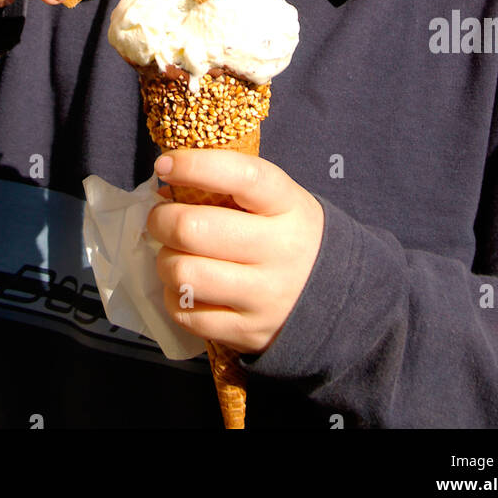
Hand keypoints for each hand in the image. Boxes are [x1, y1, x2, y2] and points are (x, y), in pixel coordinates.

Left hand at [146, 149, 324, 356]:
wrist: (335, 297)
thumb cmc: (288, 234)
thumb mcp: (278, 200)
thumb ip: (230, 185)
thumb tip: (167, 176)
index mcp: (288, 205)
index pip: (240, 176)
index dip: (195, 166)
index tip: (166, 165)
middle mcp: (280, 250)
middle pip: (194, 229)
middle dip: (162, 219)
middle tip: (161, 218)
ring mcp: (264, 296)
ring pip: (183, 273)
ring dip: (165, 261)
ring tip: (174, 254)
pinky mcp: (248, 332)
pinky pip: (186, 314)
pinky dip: (174, 297)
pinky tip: (185, 287)